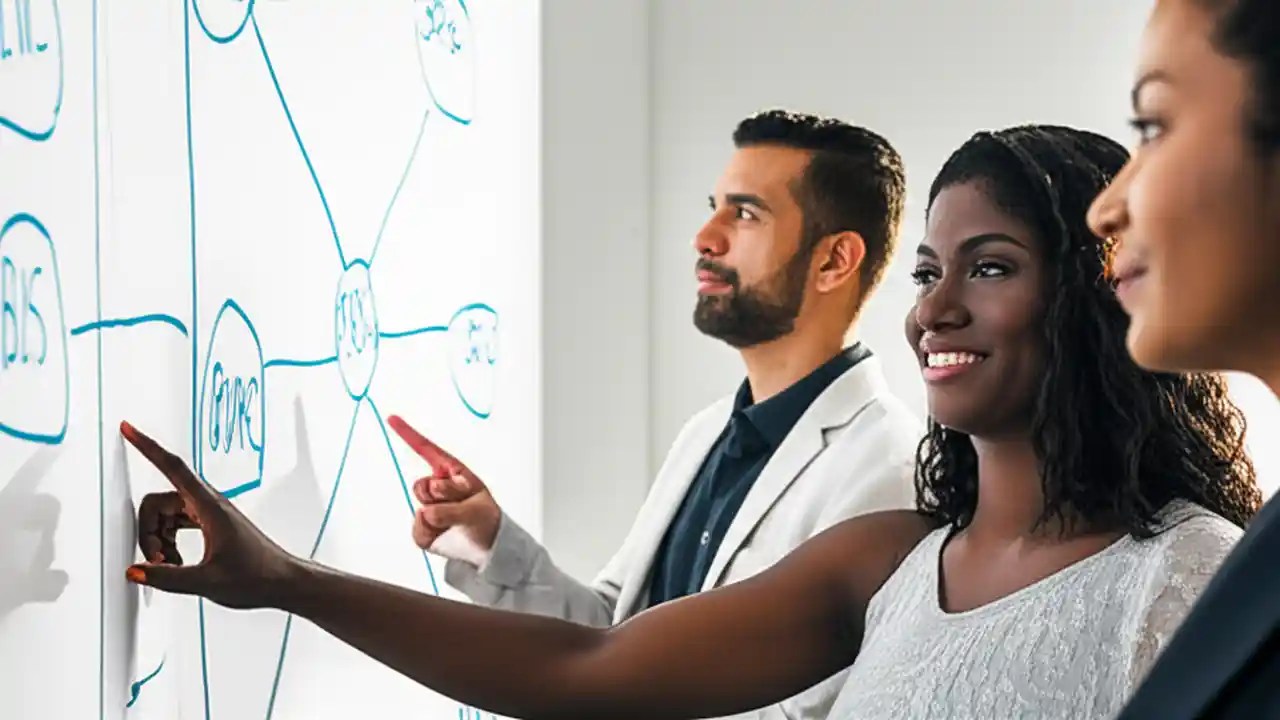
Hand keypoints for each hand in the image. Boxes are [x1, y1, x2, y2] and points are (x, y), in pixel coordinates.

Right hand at [122, 421, 299, 609]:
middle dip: (149, 532)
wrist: (283, 581)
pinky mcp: (212, 524)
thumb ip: (166, 578)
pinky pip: (178, 523)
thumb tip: (136, 570)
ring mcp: (211, 513)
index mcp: (210, 506)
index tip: (129, 428)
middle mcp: (210, 504)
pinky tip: (176, 563)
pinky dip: (170, 541)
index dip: (147, 447)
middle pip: (159, 502)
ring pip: (167, 514)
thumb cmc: (257, 576)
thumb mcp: (206, 582)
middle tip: (159, 563)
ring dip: (160, 539)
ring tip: (171, 565)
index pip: (172, 467)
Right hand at [387, 415, 500, 564]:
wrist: (488, 547)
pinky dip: (431, 534)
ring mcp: (428, 507)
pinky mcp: (423, 529)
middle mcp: (437, 487)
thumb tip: (425, 513)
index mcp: (452, 473)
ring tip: (458, 520)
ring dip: (441, 516)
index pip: (427, 450)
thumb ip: (451, 510)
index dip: (409, 434)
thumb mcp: (477, 511)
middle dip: (442, 496)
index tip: (392, 418)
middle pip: (422, 485)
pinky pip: (418, 530)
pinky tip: (446, 533)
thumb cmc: (487, 520)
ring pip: (422, 507)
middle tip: (463, 504)